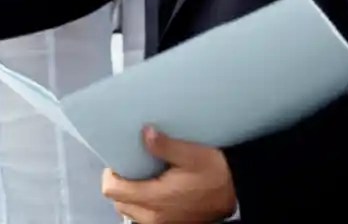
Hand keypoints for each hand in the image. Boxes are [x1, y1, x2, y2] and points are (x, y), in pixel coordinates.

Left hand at [101, 126, 236, 223]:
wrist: (237, 194)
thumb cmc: (215, 174)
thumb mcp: (194, 155)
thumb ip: (166, 146)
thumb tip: (145, 133)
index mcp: (155, 198)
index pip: (113, 190)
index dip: (111, 174)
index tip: (119, 161)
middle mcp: (153, 216)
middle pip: (118, 201)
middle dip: (120, 184)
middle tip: (132, 166)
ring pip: (129, 210)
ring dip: (130, 195)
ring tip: (142, 177)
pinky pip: (142, 217)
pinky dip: (141, 204)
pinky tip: (153, 189)